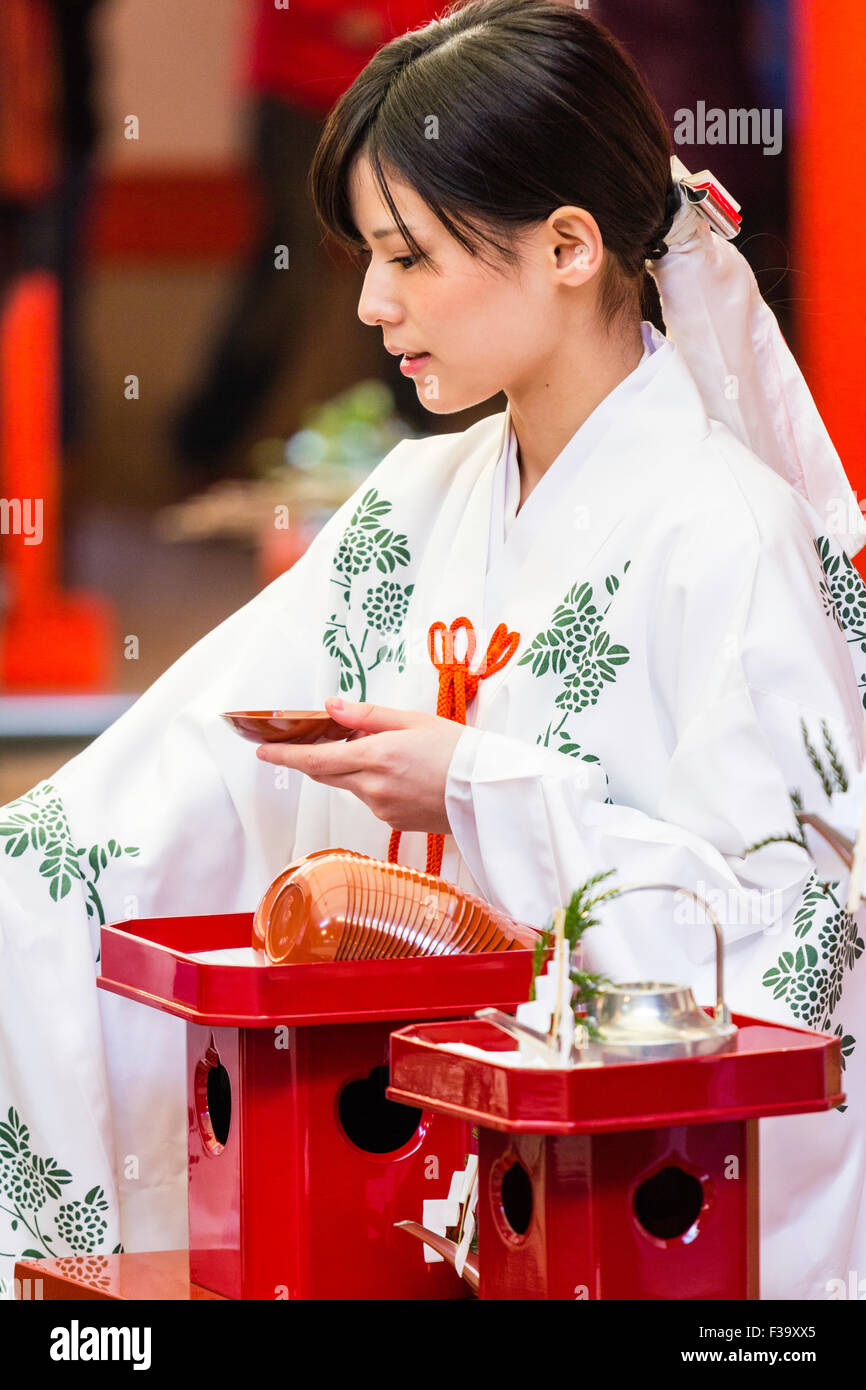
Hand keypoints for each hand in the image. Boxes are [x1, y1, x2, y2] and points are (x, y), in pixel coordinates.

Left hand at [255, 697, 464, 834]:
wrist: (489, 793)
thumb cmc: (459, 751)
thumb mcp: (414, 720)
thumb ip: (367, 716)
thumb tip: (331, 708)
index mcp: (376, 756)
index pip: (315, 759)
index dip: (285, 756)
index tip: (263, 751)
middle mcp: (372, 787)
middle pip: (326, 773)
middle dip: (314, 759)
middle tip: (311, 740)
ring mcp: (382, 808)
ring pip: (350, 786)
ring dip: (353, 769)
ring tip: (390, 752)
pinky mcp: (393, 822)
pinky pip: (371, 800)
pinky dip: (374, 784)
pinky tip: (402, 774)